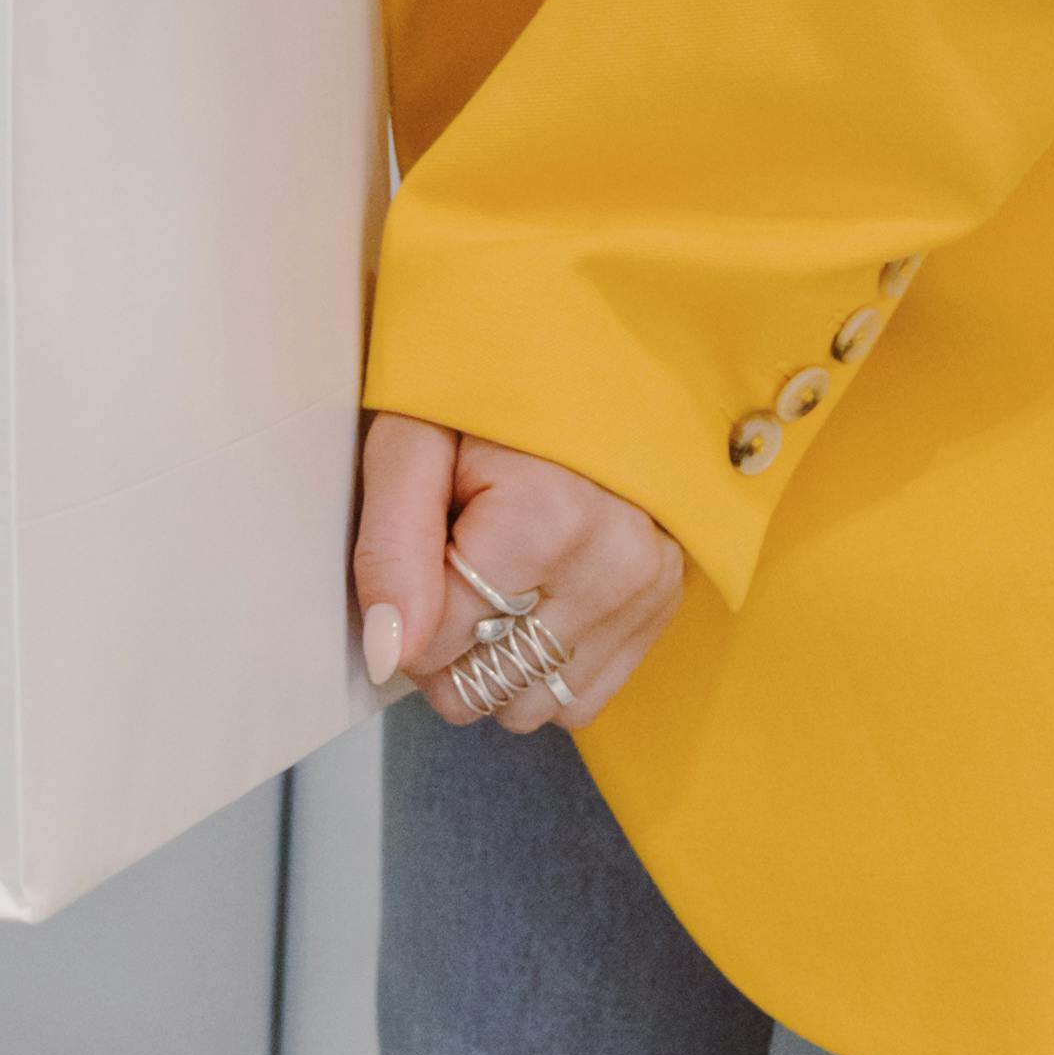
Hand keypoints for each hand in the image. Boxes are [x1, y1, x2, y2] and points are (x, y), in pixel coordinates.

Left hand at [352, 412, 684, 729]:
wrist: (588, 346)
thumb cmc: (486, 388)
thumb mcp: (413, 437)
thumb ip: (391, 546)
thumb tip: (389, 655)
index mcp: (543, 518)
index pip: (430, 650)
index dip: (402, 608)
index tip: (421, 543)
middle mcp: (609, 567)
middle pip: (478, 690)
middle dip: (445, 643)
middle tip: (454, 557)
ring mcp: (647, 593)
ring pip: (528, 708)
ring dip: (495, 661)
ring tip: (498, 572)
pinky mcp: (664, 607)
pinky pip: (581, 700)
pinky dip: (544, 667)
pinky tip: (536, 596)